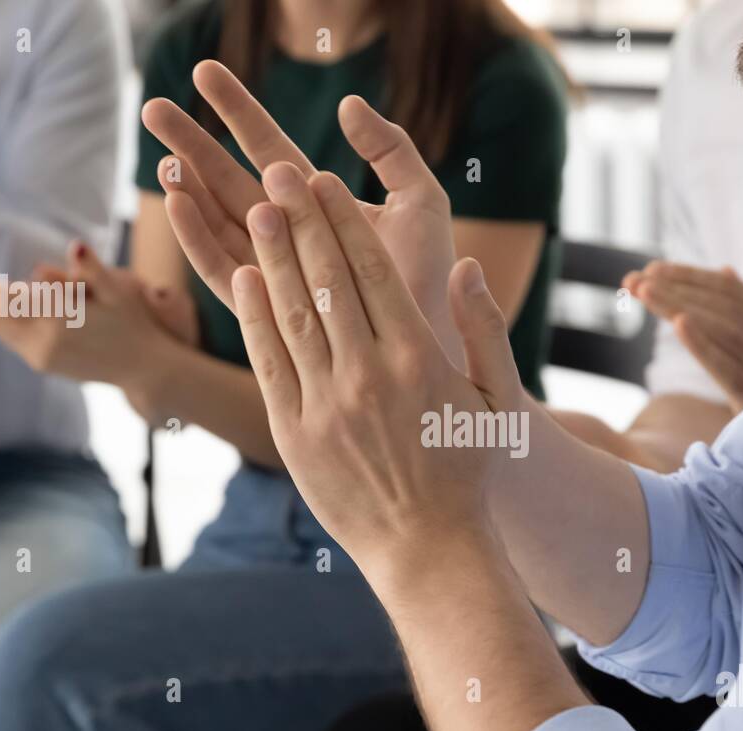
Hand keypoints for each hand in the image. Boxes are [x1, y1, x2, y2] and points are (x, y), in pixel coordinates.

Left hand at [0, 243, 185, 395]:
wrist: (146, 371)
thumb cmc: (135, 326)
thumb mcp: (119, 294)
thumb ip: (94, 271)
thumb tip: (76, 248)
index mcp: (58, 324)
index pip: (5, 300)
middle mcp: (43, 344)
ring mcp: (41, 357)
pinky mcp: (44, 363)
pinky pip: (10, 337)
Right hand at [141, 62, 457, 353]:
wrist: (431, 337)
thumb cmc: (431, 275)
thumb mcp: (421, 200)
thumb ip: (391, 150)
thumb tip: (347, 104)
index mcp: (319, 203)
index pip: (269, 147)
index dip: (237, 110)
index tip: (206, 72)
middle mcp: (290, 234)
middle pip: (230, 179)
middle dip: (191, 143)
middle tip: (153, 108)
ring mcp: (276, 269)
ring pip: (219, 221)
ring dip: (187, 188)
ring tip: (162, 154)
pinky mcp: (268, 308)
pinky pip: (223, 269)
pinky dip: (197, 237)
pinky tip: (178, 204)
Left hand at [229, 162, 526, 577]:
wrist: (426, 547)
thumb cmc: (467, 470)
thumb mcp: (497, 398)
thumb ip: (485, 328)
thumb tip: (468, 265)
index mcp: (419, 358)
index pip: (372, 270)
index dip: (342, 219)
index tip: (323, 180)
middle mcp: (369, 374)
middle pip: (326, 279)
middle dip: (301, 218)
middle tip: (278, 171)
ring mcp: (327, 404)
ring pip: (292, 312)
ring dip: (272, 254)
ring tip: (257, 206)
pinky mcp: (296, 432)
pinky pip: (270, 361)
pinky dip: (255, 316)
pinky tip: (246, 276)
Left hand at [623, 262, 742, 412]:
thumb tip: (725, 272)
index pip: (728, 290)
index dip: (688, 276)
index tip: (651, 270)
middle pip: (719, 305)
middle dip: (673, 288)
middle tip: (631, 280)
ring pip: (719, 328)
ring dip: (677, 306)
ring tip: (642, 292)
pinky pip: (725, 366)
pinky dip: (701, 343)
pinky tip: (677, 324)